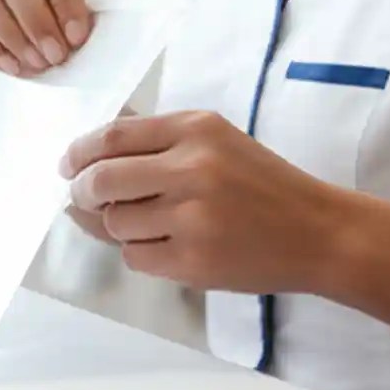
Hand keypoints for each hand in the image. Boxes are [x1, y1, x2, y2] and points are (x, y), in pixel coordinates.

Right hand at [0, 0, 91, 75]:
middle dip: (36, 22)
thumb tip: (83, 38)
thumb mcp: (87, 12)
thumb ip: (90, 19)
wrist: (44, 33)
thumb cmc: (67, 19)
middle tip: (55, 55)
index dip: (65, 2)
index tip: (76, 36)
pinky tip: (14, 67)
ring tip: (36, 63)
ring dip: (12, 36)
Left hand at [58, 111, 348, 293]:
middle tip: (83, 199)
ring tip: (153, 224)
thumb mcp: (215, 142)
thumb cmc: (262, 185)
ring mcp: (192, 217)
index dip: (79, 153)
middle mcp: (193, 168)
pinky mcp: (194, 259)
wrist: (321, 233)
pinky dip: (141, 253)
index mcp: (196, 130)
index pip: (113, 136)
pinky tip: (169, 246)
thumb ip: (155, 143)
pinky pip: (135, 257)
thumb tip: (82, 159)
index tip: (68, 166)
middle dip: (82, 192)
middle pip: (101, 180)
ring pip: (115, 223)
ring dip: (119, 226)